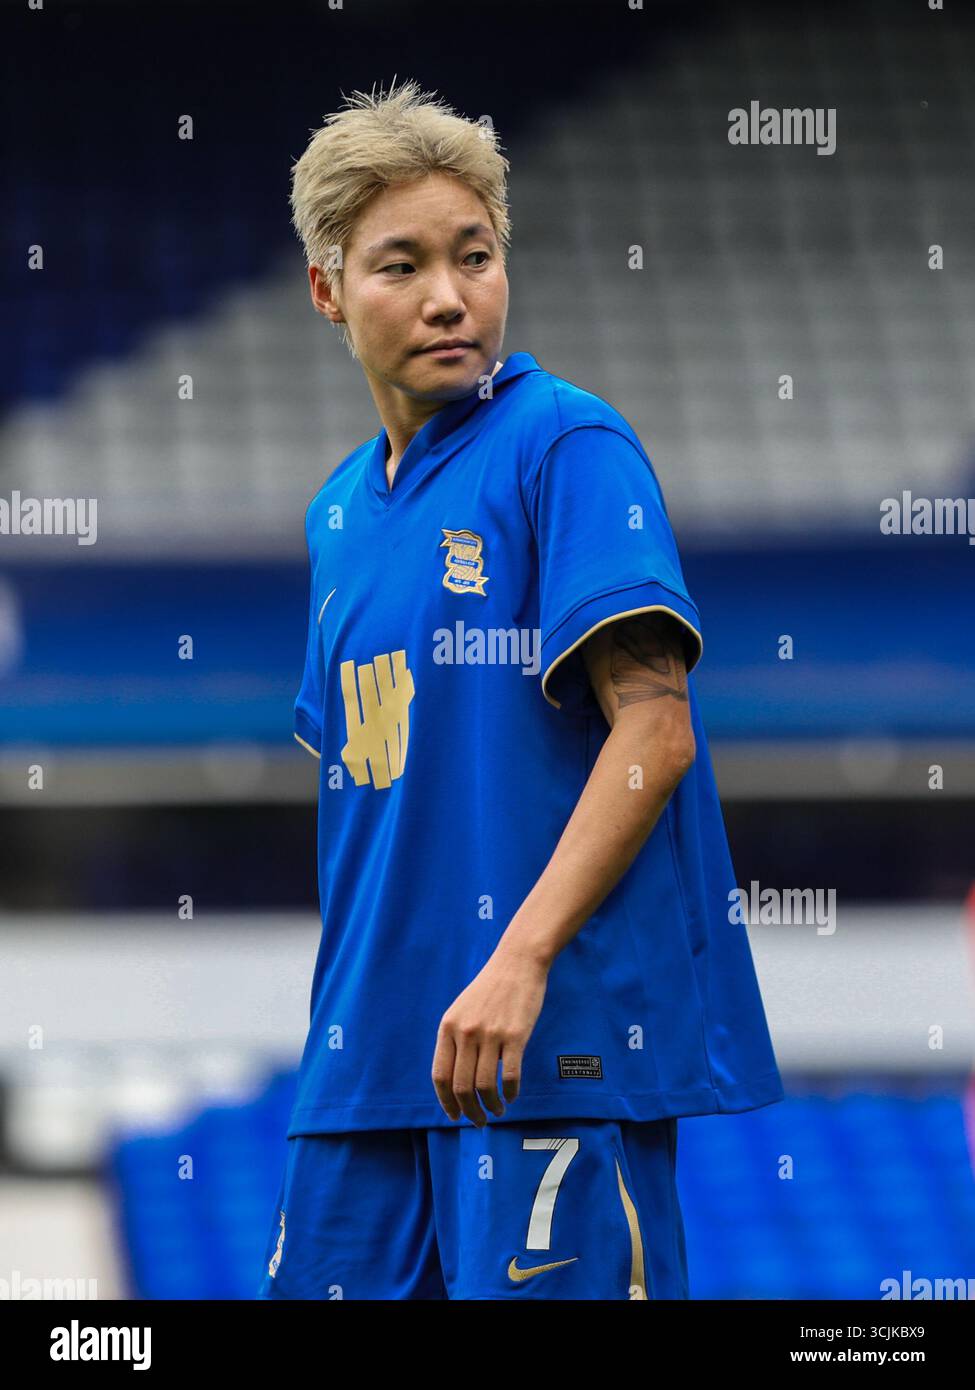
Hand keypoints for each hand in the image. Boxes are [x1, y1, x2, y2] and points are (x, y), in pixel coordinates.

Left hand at [431, 943, 548, 1125]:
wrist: (517, 963)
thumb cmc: (490, 988)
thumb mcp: (461, 1010)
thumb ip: (455, 1040)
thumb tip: (454, 1079)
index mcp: (448, 1027)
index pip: (440, 1076)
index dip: (446, 1102)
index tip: (455, 1116)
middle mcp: (466, 1033)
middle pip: (461, 1086)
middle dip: (469, 1111)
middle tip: (479, 1121)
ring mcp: (490, 1034)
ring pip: (485, 1085)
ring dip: (491, 1106)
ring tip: (497, 1111)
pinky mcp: (515, 1036)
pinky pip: (510, 1075)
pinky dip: (511, 1092)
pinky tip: (512, 1096)